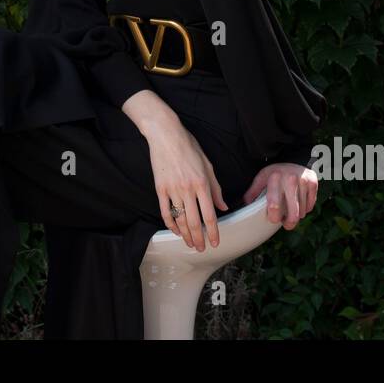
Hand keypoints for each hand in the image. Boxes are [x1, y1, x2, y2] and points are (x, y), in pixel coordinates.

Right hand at [142, 112, 227, 251]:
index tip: (215, 242)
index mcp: (202, 183)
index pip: (209, 215)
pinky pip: (165, 211)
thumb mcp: (208, 165)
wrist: (165, 134)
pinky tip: (175, 230)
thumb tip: (223, 206)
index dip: (213, 232)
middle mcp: (188, 189)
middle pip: (194, 222)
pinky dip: (170, 224)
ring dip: (185, 235)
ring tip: (189, 243)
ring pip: (180, 219)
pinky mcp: (160, 189)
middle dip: (199, 239)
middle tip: (201, 248)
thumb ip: (216, 188)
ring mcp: (172, 190)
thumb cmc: (188, 146)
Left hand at [243, 163, 317, 228]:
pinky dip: (305, 209)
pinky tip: (299, 203)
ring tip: (291, 209)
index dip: (274, 217)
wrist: (294, 158)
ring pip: (302, 212)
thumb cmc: (276, 172)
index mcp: (274, 178)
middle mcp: (290, 179)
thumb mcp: (262, 177)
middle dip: (289, 223)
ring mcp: (303, 181)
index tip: (274, 219)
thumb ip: (253, 191)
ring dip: (297, 215)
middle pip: (293, 214)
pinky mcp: (313, 183)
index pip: (274, 205)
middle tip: (286, 224)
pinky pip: (310, 206)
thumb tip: (245, 204)